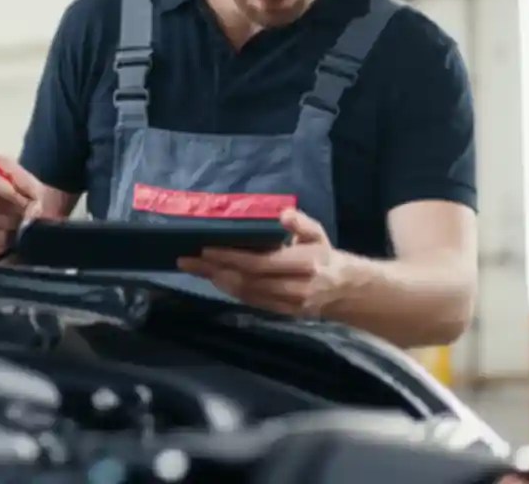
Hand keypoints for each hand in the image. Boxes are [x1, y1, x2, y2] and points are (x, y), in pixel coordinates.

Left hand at [177, 208, 348, 316]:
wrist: (342, 289)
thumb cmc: (323, 254)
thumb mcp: (317, 234)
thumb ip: (301, 223)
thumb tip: (283, 215)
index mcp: (303, 264)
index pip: (259, 263)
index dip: (230, 257)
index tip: (206, 248)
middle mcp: (293, 287)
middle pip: (246, 280)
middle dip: (213, 270)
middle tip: (186, 259)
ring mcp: (286, 303)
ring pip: (245, 293)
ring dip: (216, 280)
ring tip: (194, 268)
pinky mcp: (280, 313)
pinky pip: (250, 301)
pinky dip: (229, 290)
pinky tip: (213, 279)